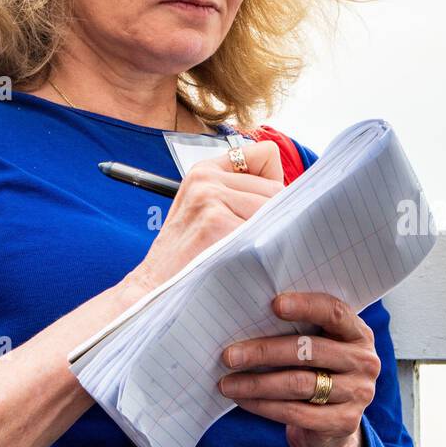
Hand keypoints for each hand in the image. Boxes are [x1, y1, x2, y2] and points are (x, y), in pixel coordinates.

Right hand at [129, 140, 284, 292]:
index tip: (257, 211)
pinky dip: (262, 251)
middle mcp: (206, 178)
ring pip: (274, 209)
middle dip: (273, 217)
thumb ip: (239, 192)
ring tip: (242, 253)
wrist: (154, 291)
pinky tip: (242, 262)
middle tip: (248, 243)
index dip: (270, 185)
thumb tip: (291, 193)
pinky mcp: (216, 221)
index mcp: (205, 170)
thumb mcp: (205, 211)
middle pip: (276, 188)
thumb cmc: (187, 257)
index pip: (267, 155)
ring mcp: (209, 197)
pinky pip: (264, 230)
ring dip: (269, 236)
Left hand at [217, 290, 380, 446]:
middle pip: (309, 350)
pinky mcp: (344, 423)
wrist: (332, 427)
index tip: (274, 304)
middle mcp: (364, 361)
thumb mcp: (317, 346)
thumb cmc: (316, 371)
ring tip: (226, 383)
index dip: (305, 306)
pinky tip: (243, 400)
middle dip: (263, 352)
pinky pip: (296, 412)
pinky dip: (264, 406)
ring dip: (256, 383)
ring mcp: (358, 394)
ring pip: (299, 384)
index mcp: (358, 332)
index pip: (334, 312)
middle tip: (229, 356)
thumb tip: (246, 317)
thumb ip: (298, 330)